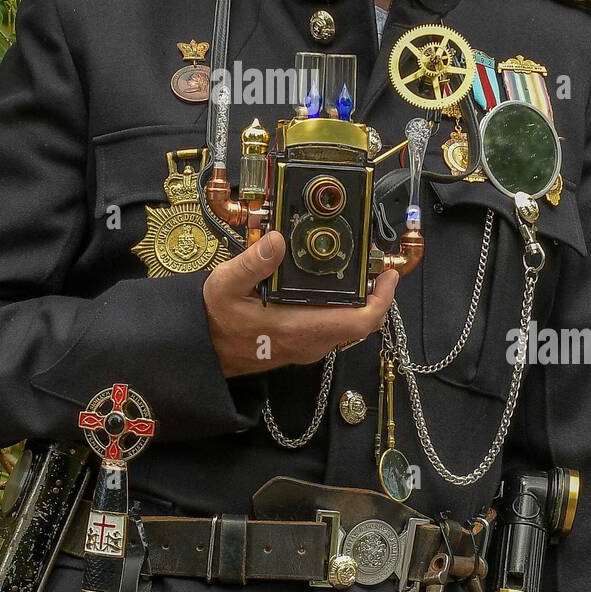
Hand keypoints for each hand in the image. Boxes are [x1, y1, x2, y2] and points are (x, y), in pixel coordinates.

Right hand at [202, 230, 398, 378]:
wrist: (202, 351)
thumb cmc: (214, 319)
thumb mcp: (224, 285)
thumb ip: (252, 263)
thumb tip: (276, 240)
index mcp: (299, 328)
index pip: (358, 322)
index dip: (382, 299)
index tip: (388, 274)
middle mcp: (309, 343)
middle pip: (360, 323)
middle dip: (374, 295)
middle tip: (374, 262)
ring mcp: (306, 347)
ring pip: (347, 326)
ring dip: (359, 302)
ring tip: (357, 269)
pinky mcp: (300, 346)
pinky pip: (333, 328)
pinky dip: (342, 308)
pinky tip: (332, 286)